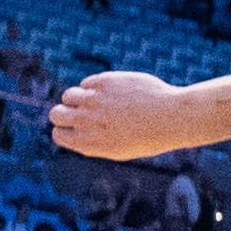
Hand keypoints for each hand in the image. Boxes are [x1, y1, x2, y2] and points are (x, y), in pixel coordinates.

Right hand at [47, 70, 203, 162]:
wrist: (174, 118)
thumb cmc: (151, 136)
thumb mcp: (121, 147)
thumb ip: (94, 141)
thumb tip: (74, 132)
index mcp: (89, 143)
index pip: (58, 134)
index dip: (67, 130)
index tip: (80, 127)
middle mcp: (86, 122)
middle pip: (57, 113)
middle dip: (67, 112)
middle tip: (87, 112)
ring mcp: (94, 101)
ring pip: (69, 95)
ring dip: (80, 98)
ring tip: (101, 101)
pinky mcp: (104, 83)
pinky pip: (88, 83)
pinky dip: (97, 87)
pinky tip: (116, 92)